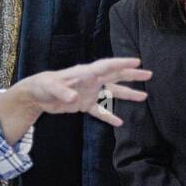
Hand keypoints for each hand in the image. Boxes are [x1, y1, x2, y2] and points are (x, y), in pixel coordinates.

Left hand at [14, 57, 151, 125]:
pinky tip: (119, 123)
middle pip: (115, 76)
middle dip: (132, 75)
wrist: (36, 95)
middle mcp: (91, 81)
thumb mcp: (51, 88)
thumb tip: (74, 99)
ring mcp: (89, 92)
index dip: (121, 64)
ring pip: (112, 92)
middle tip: (149, 74)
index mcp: (85, 73)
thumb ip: (63, 92)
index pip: (107, 66)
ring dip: (127, 94)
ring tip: (144, 96)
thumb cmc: (43, 86)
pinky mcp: (84, 104)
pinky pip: (100, 110)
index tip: (137, 62)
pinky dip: (109, 116)